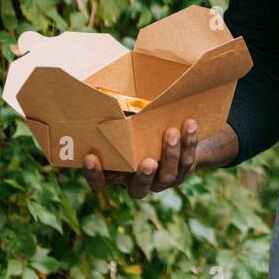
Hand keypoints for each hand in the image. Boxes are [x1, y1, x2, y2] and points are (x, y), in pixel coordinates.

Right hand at [83, 119, 204, 200]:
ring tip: (171, 131)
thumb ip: (113, 119)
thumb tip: (96, 89)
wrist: (173, 137)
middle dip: (143, 176)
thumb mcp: (124, 126)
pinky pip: (187, 160)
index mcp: (118, 174)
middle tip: (147, 162)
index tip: (90, 157)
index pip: (100, 182)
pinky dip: (188, 142)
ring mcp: (162, 180)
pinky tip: (189, 124)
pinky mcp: (182, 171)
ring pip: (167, 175)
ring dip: (170, 153)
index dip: (93, 173)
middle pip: (138, 190)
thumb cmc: (138, 129)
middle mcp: (139, 182)